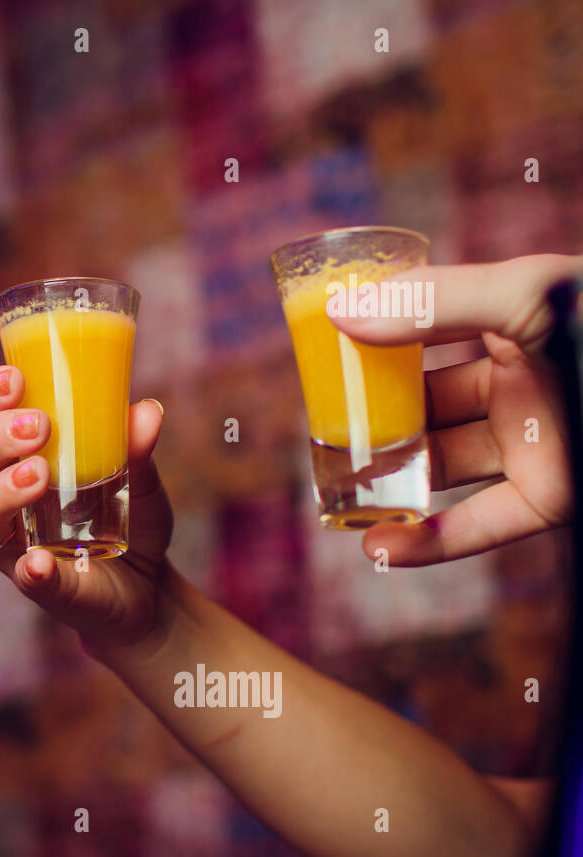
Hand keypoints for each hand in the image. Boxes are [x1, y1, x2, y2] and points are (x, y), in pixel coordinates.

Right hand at [0, 366, 171, 662]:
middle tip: (40, 426)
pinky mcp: (37, 585)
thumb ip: (138, 447)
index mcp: (11, 457)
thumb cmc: (128, 517)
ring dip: (1, 491)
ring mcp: (11, 544)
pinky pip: (22, 577)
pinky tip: (39, 562)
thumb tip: (146, 412)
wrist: (150, 586)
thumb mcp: (140, 475)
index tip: (15, 378)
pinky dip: (29, 569)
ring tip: (38, 475)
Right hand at [331, 253, 580, 564]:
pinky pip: (479, 526)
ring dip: (385, 487)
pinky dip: (429, 544)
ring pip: (439, 470)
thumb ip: (433, 302)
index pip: (418, 333)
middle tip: (316, 434)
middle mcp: (516, 385)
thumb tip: (337, 313)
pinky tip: (380, 549)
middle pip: (419, 406)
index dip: (367, 345)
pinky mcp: (551, 499)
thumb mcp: (528, 295)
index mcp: (510, 325)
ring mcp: (532, 444)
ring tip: (334, 497)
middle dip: (366, 421)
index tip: (315, 358)